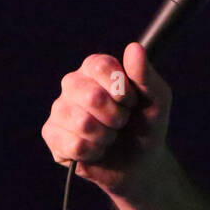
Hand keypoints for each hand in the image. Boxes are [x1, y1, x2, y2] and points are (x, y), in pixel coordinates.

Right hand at [41, 42, 172, 196]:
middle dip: (117, 117)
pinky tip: (97, 150)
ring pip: (83, 123)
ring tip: (110, 136)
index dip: (121, 89)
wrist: (139, 161)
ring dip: (106, 136)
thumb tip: (134, 47)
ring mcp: (60, 109)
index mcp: (96, 67)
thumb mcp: (157, 99)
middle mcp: (73, 83)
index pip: (100, 66)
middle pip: (92, 97)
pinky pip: (74, 145)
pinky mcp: (52, 135)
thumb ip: (146, 75)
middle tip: (122, 122)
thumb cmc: (146, 124)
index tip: (130, 101)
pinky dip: (94, 152)